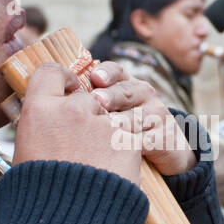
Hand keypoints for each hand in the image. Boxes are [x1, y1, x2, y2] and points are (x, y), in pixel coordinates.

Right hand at [13, 63, 140, 181]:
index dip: (61, 78)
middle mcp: (72, 110)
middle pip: (86, 95)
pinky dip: (128, 146)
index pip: (50, 71)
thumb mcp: (22, 158)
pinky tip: (118, 165)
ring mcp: (103, 124)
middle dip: (89, 112)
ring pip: (113, 113)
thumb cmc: (37, 199)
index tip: (66, 88)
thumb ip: (36, 132)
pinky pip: (131, 133)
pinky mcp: (128, 141)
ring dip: (111, 128)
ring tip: (104, 155)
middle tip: (86, 137)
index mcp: (39, 111)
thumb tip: (39, 125)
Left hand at [88, 62, 196, 176]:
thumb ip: (90, 103)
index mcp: (127, 84)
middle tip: (98, 101)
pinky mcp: (165, 138)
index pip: (116, 72)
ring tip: (108, 127)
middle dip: (111, 96)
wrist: (166, 149)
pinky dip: (132, 146)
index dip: (106, 73)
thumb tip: (56, 101)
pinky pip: (147, 141)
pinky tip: (117, 152)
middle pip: (126, 92)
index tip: (95, 78)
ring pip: (135, 118)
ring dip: (120, 123)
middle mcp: (144, 94)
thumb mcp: (112, 112)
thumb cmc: (126, 129)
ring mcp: (156, 115)